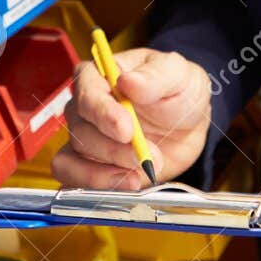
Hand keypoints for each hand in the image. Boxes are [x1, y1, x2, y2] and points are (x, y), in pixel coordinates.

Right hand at [51, 47, 211, 189]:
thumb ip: (155, 76)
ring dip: (105, 172)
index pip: (86, 91)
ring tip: (138, 175)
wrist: (187, 125)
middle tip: (148, 156)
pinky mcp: (91, 165)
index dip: (102, 112)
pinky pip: (74, 179)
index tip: (126, 129)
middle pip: (81, 130)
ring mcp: (86, 137)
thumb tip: (128, 80)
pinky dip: (95, 186)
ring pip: (75, 158)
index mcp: (101, 76)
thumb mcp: (177, 74)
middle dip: (114, 149)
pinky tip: (125, 185)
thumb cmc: (177, 90)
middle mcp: (86, 107)